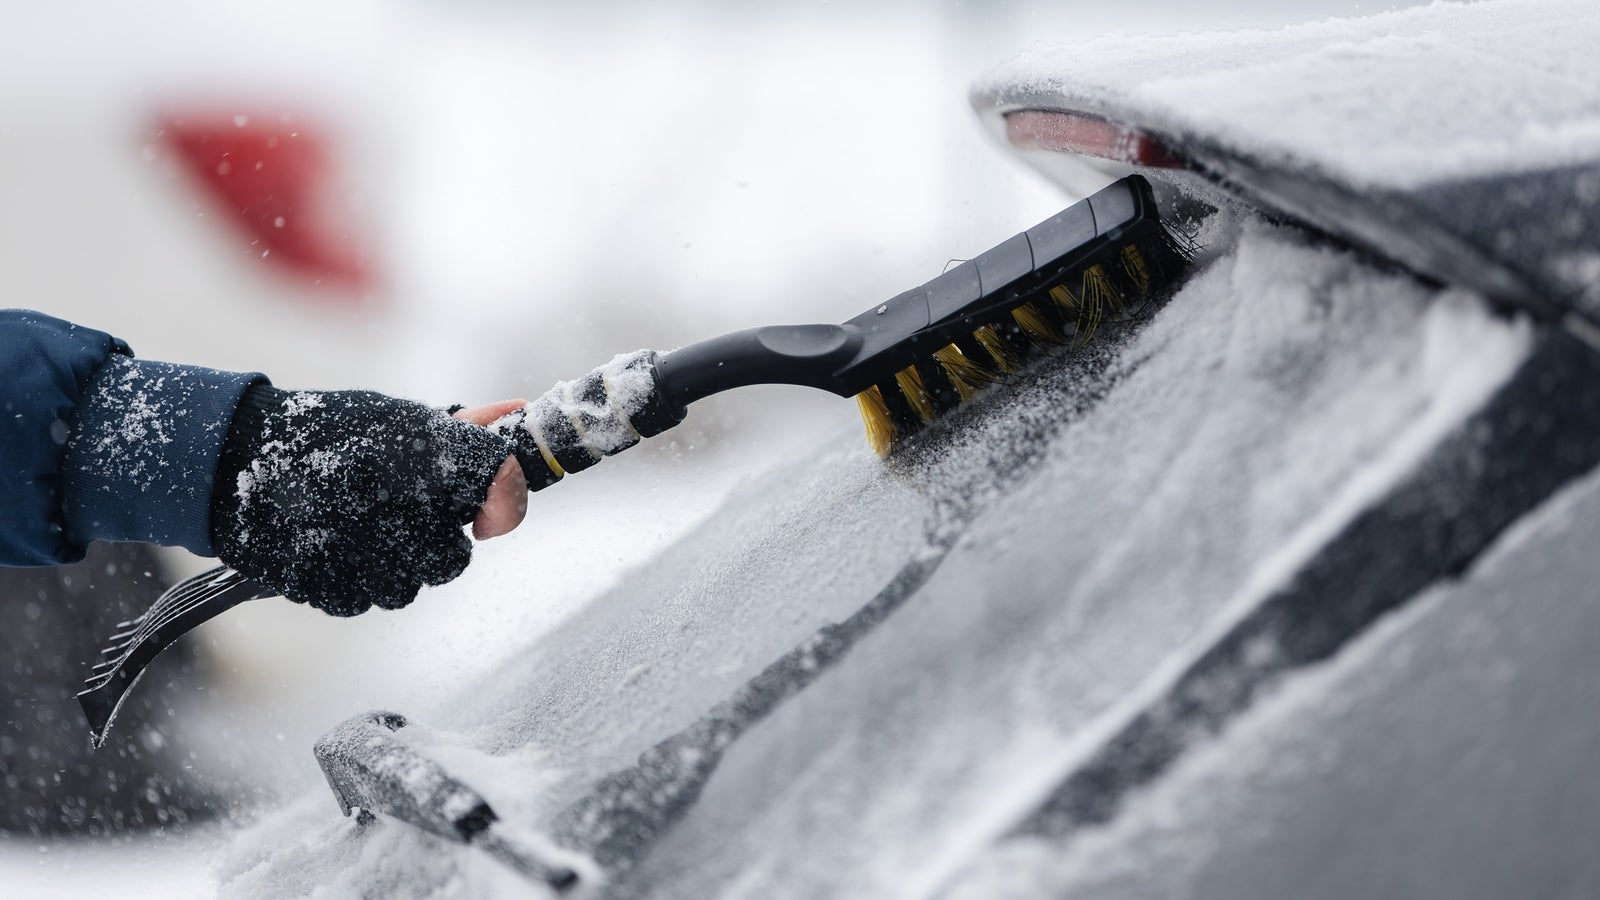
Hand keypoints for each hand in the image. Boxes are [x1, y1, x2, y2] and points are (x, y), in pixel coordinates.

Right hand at [211, 386, 521, 614]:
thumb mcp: (391, 417)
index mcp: (419, 450)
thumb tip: (516, 412)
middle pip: (453, 558)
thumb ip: (459, 426)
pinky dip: (351, 580)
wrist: (226, 457)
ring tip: (357, 529)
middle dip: (434, 543)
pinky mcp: (322, 581)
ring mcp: (359, 547)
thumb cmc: (322, 431)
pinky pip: (362, 599)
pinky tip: (331, 546)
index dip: (503, 501)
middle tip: (399, 517)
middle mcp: (397, 501)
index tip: (488, 514)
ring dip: (392, 565)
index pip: (498, 484)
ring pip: (408, 585)